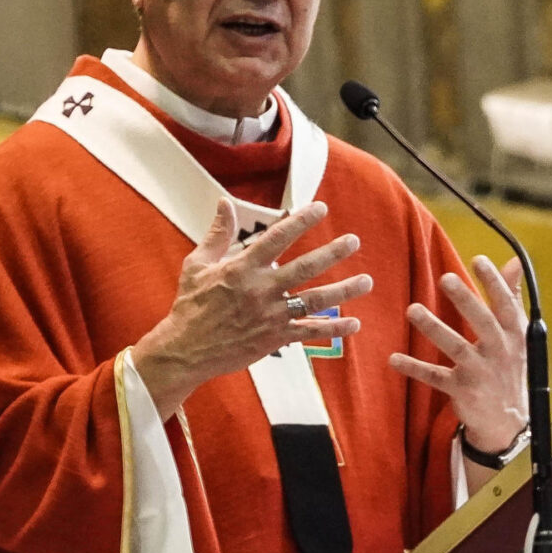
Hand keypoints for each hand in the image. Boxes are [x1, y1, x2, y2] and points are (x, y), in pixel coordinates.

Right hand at [133, 200, 370, 417]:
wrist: (185, 350)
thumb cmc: (190, 305)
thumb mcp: (197, 265)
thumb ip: (217, 234)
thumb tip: (223, 202)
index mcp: (242, 268)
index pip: (277, 238)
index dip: (301, 221)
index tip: (322, 208)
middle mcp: (260, 290)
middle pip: (304, 268)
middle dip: (332, 253)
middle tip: (354, 241)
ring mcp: (270, 316)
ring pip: (314, 300)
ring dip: (343, 291)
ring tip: (366, 280)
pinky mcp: (274, 339)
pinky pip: (309, 332)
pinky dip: (333, 328)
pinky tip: (354, 322)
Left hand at [392, 256, 528, 456]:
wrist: (507, 420)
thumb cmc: (508, 367)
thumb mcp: (516, 334)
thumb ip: (511, 297)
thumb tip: (515, 261)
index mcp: (513, 335)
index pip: (505, 305)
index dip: (494, 283)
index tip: (478, 260)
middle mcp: (499, 352)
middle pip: (483, 323)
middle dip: (465, 300)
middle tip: (445, 278)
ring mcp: (480, 373)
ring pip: (456, 348)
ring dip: (434, 328)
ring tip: (412, 310)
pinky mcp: (461, 391)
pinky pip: (435, 378)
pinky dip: (414, 369)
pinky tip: (394, 359)